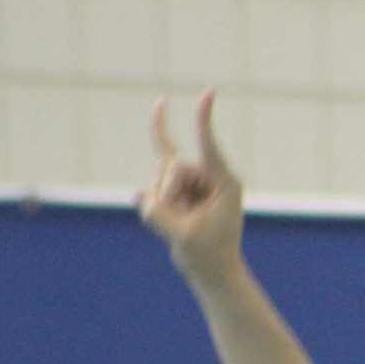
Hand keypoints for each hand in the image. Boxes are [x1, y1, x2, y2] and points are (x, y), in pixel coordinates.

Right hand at [140, 90, 243, 285]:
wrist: (212, 270)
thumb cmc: (208, 255)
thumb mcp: (184, 239)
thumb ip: (160, 216)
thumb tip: (140, 197)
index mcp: (225, 184)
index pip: (209, 148)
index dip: (204, 121)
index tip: (208, 93)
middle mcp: (210, 176)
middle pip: (173, 167)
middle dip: (168, 195)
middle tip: (185, 225)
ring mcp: (194, 180)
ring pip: (159, 175)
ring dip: (161, 202)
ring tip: (180, 224)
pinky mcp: (179, 186)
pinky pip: (159, 168)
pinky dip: (157, 141)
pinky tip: (160, 105)